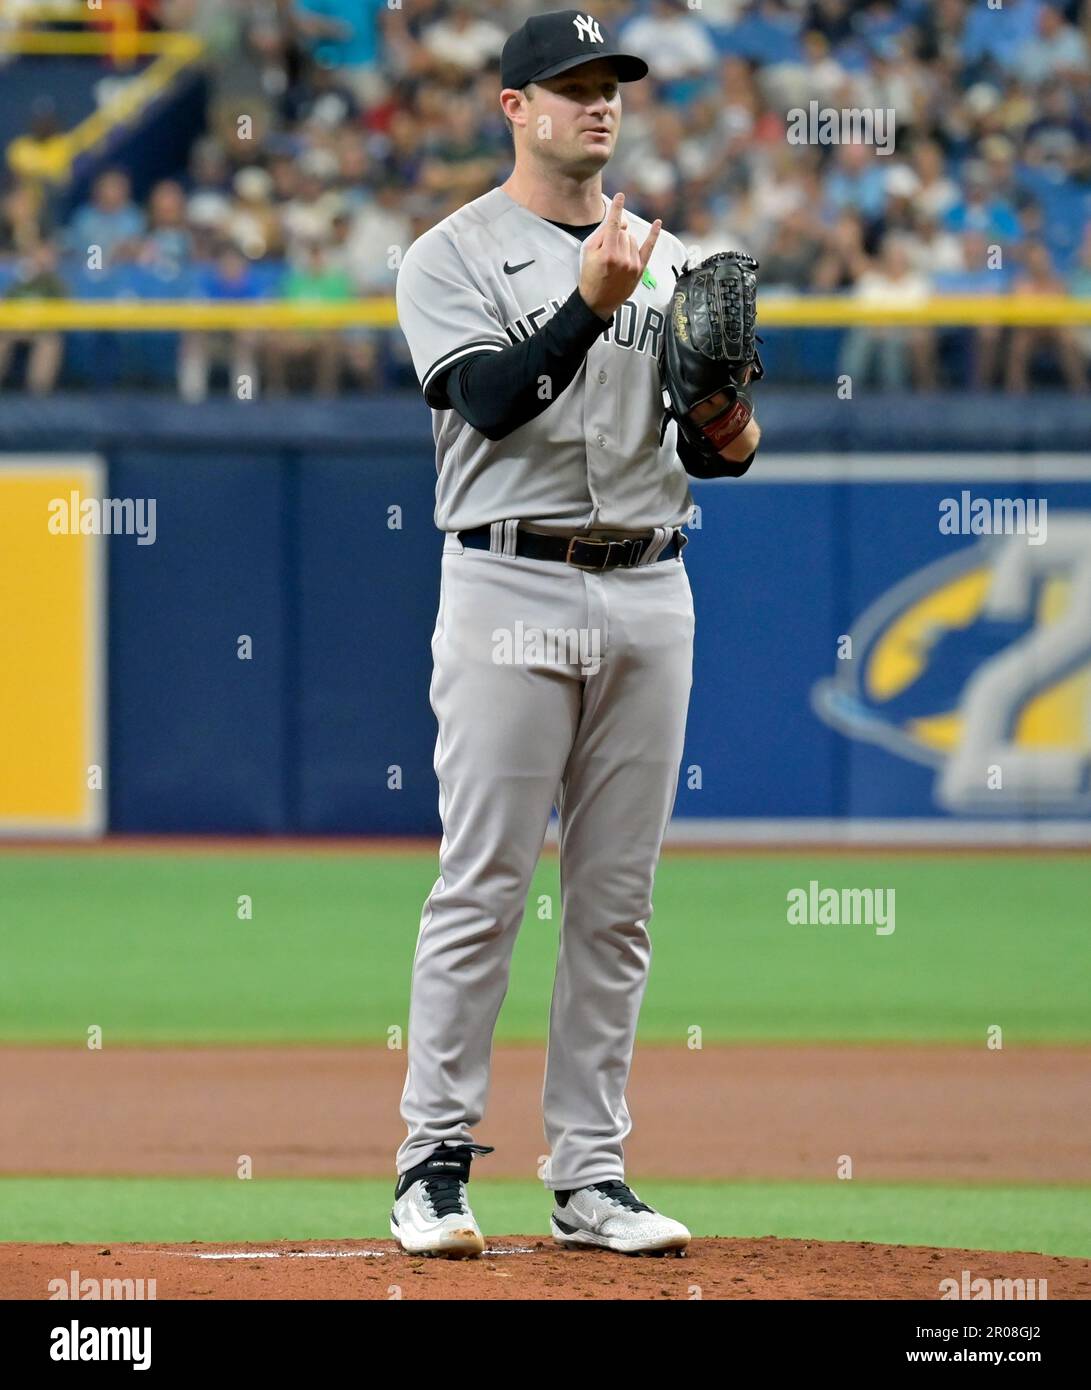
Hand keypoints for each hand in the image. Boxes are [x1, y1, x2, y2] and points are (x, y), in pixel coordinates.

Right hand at [579, 193, 660, 320]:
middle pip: (622, 231)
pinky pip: (649, 248)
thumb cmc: (590, 276)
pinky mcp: (640, 270)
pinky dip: (653, 235)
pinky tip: (658, 223)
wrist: (597, 302)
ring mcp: (633, 264)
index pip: (613, 224)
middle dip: (615, 235)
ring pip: (632, 239)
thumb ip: (602, 234)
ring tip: (615, 258)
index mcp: (607, 252)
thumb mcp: (588, 253)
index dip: (617, 208)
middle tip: (607, 250)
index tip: (621, 195)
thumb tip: (620, 221)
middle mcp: (622, 257)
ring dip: (624, 242)